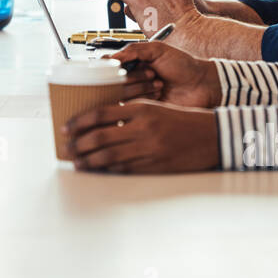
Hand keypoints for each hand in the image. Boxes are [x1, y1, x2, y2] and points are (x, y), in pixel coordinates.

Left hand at [64, 100, 218, 172]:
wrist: (212, 137)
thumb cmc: (182, 120)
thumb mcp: (155, 107)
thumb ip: (129, 112)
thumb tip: (99, 121)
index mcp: (142, 109)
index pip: (101, 114)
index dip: (79, 122)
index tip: (66, 127)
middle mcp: (143, 128)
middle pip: (100, 137)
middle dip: (79, 144)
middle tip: (66, 147)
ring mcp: (148, 149)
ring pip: (109, 157)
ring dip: (89, 161)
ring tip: (77, 162)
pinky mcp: (154, 166)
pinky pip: (124, 169)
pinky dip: (108, 170)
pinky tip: (97, 170)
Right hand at [110, 41, 220, 106]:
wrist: (202, 84)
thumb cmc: (183, 65)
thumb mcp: (158, 49)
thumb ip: (133, 50)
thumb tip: (109, 59)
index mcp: (133, 64)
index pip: (109, 66)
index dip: (114, 67)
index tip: (122, 66)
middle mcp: (132, 80)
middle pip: (114, 82)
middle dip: (135, 77)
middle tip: (153, 73)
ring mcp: (138, 96)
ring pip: (123, 95)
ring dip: (143, 87)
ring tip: (160, 84)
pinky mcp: (145, 111)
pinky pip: (133, 107)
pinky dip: (146, 98)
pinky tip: (160, 94)